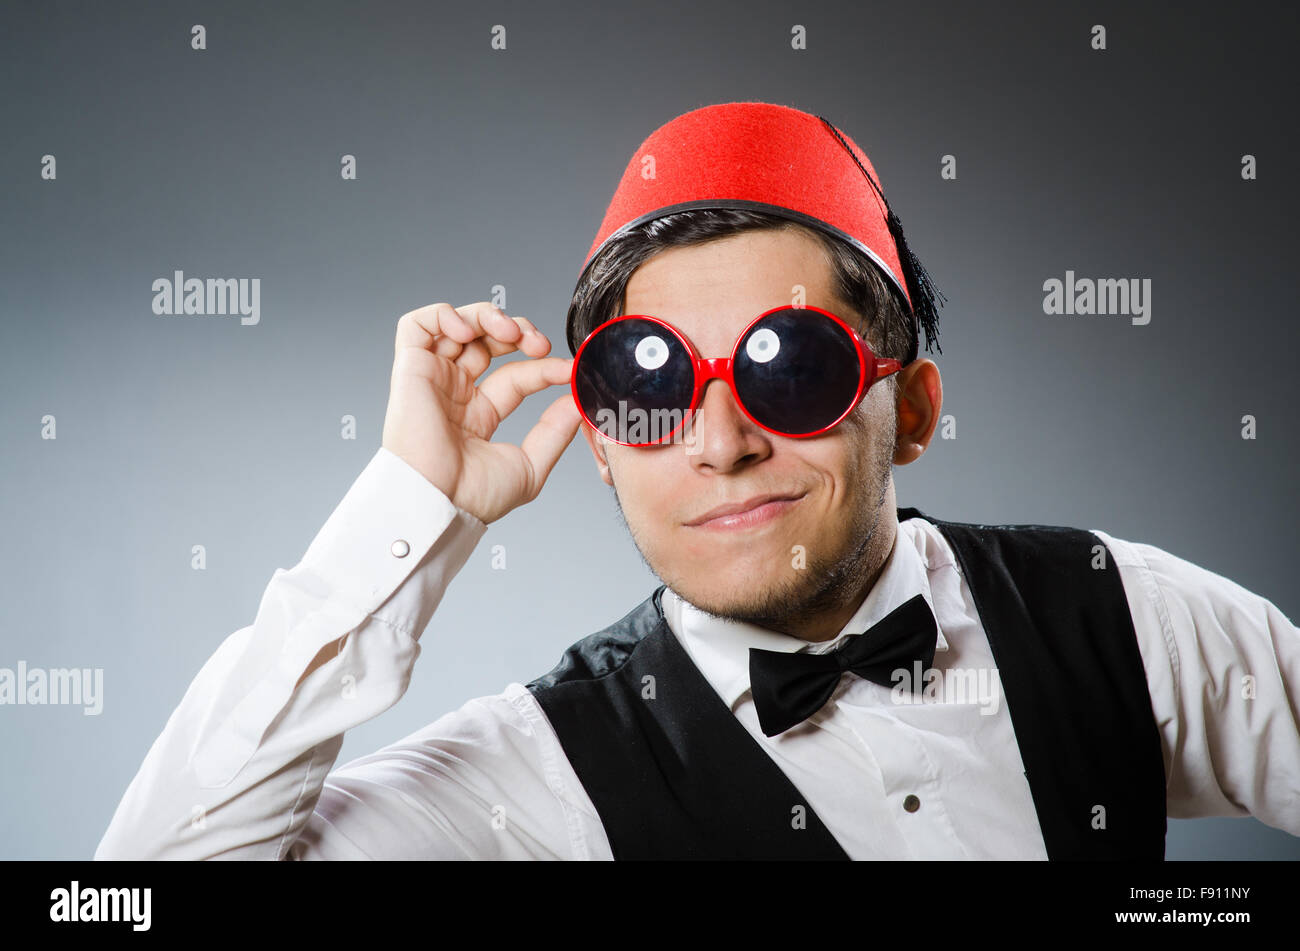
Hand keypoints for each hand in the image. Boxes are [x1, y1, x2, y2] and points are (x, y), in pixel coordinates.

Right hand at [381, 302, 580, 524]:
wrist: (439, 502)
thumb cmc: (475, 497)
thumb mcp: (531, 465)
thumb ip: (555, 431)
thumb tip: (578, 401)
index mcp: (479, 414)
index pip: (517, 375)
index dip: (544, 367)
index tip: (569, 370)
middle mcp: (455, 392)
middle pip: (487, 342)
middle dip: (518, 331)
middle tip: (539, 344)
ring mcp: (433, 379)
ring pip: (458, 325)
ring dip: (489, 317)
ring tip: (510, 333)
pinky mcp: (410, 368)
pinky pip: (417, 325)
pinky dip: (444, 315)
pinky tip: (469, 330)